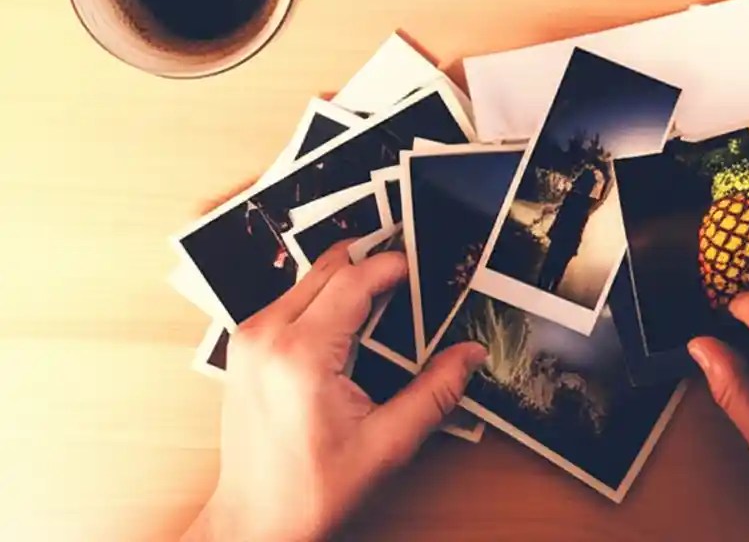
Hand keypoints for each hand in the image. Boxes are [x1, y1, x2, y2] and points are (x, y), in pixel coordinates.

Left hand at [183, 243, 486, 541]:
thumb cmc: (311, 490)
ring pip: (308, 280)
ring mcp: (250, 339)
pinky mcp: (245, 347)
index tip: (424, 267)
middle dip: (372, 264)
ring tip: (387, 304)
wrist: (255, 521)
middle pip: (328, 267)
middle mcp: (267, 336)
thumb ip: (435, 392)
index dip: (393, 266)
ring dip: (348, 281)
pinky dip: (325, 300)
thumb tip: (470, 354)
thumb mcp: (387, 444)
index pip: (353, 280)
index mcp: (301, 355)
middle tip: (411, 277)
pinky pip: (291, 301)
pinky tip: (352, 328)